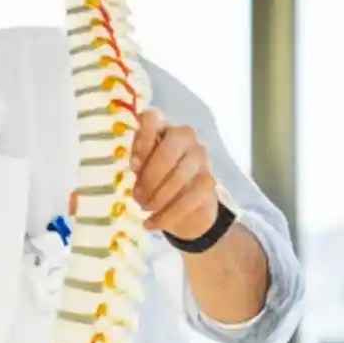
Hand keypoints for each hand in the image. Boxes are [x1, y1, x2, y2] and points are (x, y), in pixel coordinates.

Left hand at [129, 108, 219, 240]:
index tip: (134, 164)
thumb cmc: (156, 183)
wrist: (185, 210)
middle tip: (138, 196)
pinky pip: (188, 198)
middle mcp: (184, 137)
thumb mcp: (141, 172)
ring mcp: (200, 157)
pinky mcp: (209, 182)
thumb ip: (138, 163)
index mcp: (161, 129)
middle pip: (170, 146)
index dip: (142, 138)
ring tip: (145, 209)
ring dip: (158, 196)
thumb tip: (136, 164)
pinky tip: (152, 224)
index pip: (152, 118)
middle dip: (151, 175)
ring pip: (181, 173)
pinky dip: (167, 215)